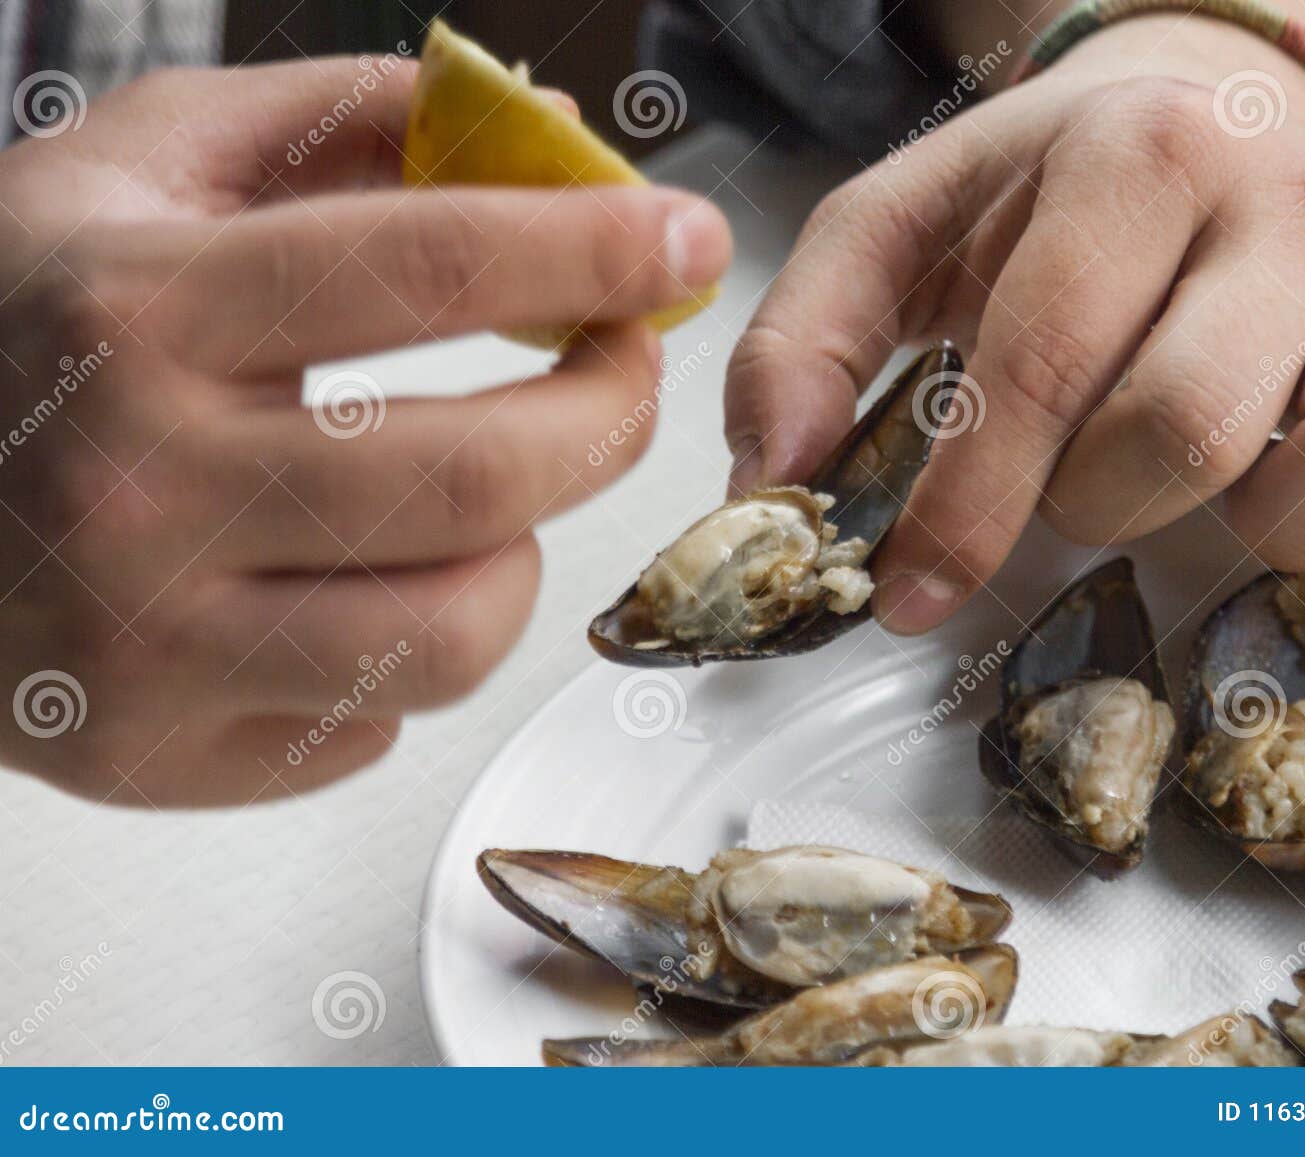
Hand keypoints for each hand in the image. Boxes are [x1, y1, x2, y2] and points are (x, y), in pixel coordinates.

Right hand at [0, 59, 730, 802]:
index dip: (591, 251)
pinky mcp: (166, 755)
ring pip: (457, 632)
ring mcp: (150, 645)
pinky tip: (359, 589)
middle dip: (607, 416)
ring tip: (481, 500)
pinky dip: (408, 650)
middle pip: (484, 476)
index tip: (683, 241)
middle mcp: (140, 489)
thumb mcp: (140, 170)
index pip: (426, 269)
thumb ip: (338, 125)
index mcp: (135, 311)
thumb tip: (541, 131)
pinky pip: (379, 719)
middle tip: (622, 373)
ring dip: (520, 555)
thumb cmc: (23, 325)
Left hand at [723, 13, 1304, 633]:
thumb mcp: (900, 226)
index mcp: (1133, 158)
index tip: (911, 594)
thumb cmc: (1051, 193)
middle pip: (1193, 421)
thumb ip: (806, 337)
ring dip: (1259, 528)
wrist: (1211, 113)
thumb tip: (771, 480)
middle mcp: (1282, 210)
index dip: (968, 505)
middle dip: (1098, 505)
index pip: (1046, 360)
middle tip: (1070, 496)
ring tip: (1201, 506)